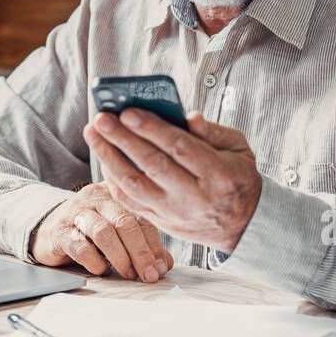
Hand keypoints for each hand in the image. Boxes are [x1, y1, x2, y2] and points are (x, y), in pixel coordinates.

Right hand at [30, 182, 173, 282]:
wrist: (49, 230)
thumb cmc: (89, 232)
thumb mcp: (118, 233)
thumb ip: (142, 244)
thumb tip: (163, 264)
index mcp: (116, 192)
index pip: (141, 215)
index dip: (154, 243)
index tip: (161, 268)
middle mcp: (96, 196)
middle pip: (124, 222)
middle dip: (140, 252)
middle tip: (149, 275)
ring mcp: (76, 211)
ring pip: (103, 232)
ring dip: (120, 257)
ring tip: (128, 274)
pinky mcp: (59, 230)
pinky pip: (80, 246)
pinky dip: (94, 261)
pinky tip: (101, 270)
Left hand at [83, 108, 261, 252]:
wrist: (242, 224)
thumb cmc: (237, 177)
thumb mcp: (238, 148)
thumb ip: (213, 131)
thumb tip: (188, 116)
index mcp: (218, 174)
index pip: (179, 148)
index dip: (152, 129)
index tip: (128, 111)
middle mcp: (194, 197)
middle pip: (151, 165)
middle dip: (122, 139)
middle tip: (101, 118)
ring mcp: (175, 212)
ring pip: (134, 186)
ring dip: (108, 158)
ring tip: (93, 134)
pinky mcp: (161, 222)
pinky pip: (130, 202)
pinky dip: (113, 179)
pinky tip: (103, 158)